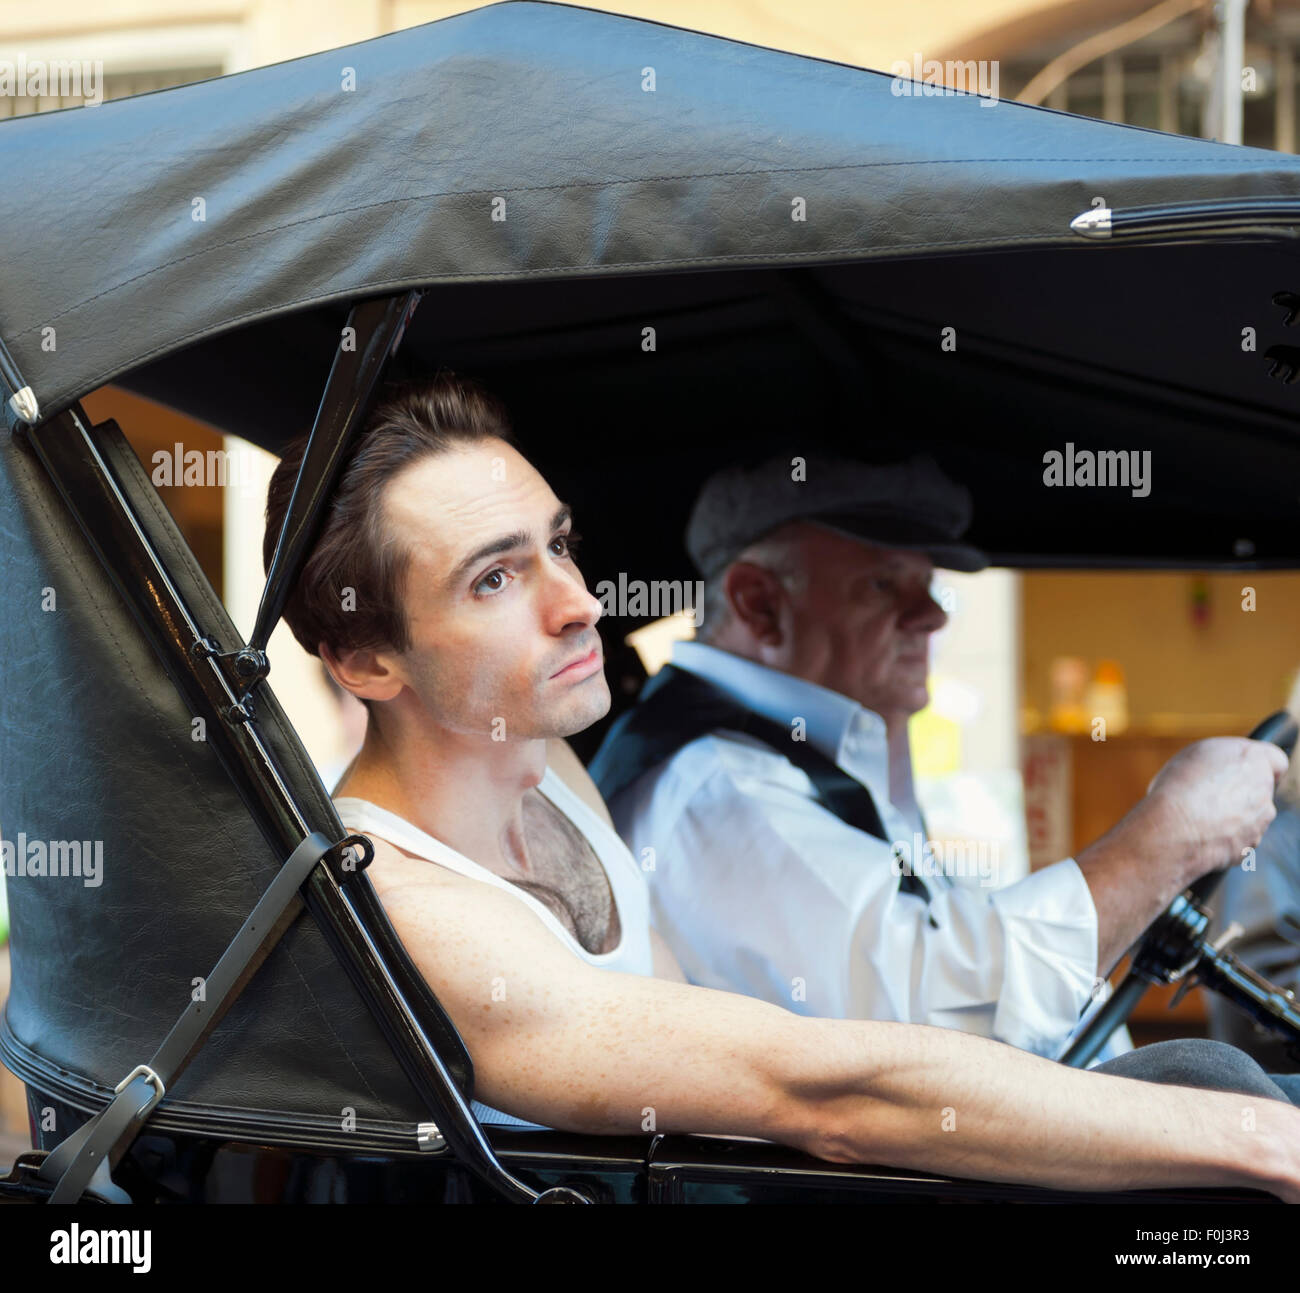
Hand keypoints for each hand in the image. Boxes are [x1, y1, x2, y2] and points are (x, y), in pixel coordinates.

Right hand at [1140, 737, 1287, 883]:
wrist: (1173, 828)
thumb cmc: (1180, 786)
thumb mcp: (1199, 751)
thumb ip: (1227, 757)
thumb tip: (1232, 768)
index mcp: (1254, 762)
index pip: (1276, 762)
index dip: (1260, 766)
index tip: (1242, 771)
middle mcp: (1264, 793)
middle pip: (1260, 791)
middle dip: (1240, 793)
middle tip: (1207, 794)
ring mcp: (1259, 824)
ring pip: (1250, 818)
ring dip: (1232, 817)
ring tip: (1198, 815)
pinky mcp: (1248, 847)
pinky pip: (1238, 840)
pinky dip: (1223, 838)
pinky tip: (1200, 833)